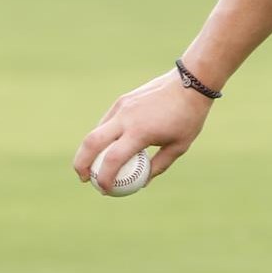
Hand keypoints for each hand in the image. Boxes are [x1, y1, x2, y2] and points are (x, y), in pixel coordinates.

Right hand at [72, 69, 215, 192]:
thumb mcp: (179, 146)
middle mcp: (125, 118)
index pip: (112, 159)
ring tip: (93, 164)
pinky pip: (105, 121)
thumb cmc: (188, 117)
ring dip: (89, 150)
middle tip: (83, 179)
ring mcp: (121, 107)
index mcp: (140, 132)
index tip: (104, 190)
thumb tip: (142, 183)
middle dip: (80, 164)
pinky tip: (107, 145)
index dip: (104, 178)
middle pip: (90, 143)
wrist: (190, 83)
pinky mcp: (121, 100)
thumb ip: (159, 165)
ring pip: (95, 131)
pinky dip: (102, 136)